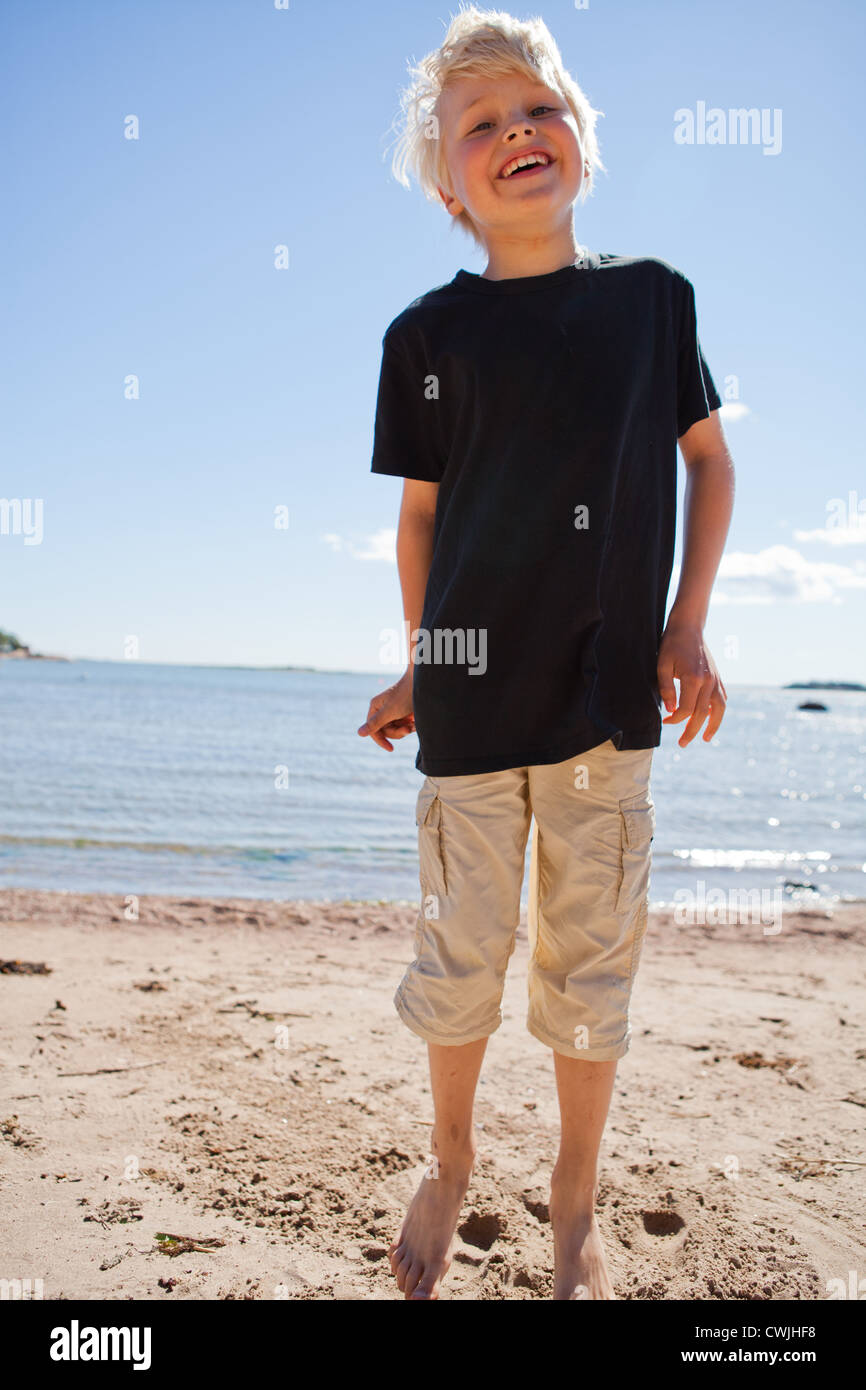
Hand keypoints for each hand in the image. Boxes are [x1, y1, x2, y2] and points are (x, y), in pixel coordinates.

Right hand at [357, 670, 415, 751]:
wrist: (423, 683)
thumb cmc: (405, 695)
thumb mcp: (390, 712)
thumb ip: (375, 723)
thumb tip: (359, 733)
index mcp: (375, 708)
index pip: (373, 730)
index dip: (381, 740)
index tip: (391, 749)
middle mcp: (383, 710)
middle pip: (386, 732)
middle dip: (398, 732)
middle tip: (408, 728)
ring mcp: (394, 712)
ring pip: (396, 730)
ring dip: (405, 729)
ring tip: (413, 723)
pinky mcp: (404, 714)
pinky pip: (404, 727)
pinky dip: (410, 726)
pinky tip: (415, 722)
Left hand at [657, 619, 726, 744]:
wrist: (689, 627)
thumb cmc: (672, 645)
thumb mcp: (662, 665)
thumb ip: (666, 688)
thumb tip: (670, 710)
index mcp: (694, 679)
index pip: (686, 710)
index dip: (675, 720)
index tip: (665, 721)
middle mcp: (708, 681)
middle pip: (702, 714)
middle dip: (691, 731)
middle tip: (682, 743)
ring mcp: (716, 679)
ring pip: (719, 709)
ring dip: (713, 726)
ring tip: (706, 738)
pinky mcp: (718, 677)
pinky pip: (722, 698)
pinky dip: (718, 711)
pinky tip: (711, 718)